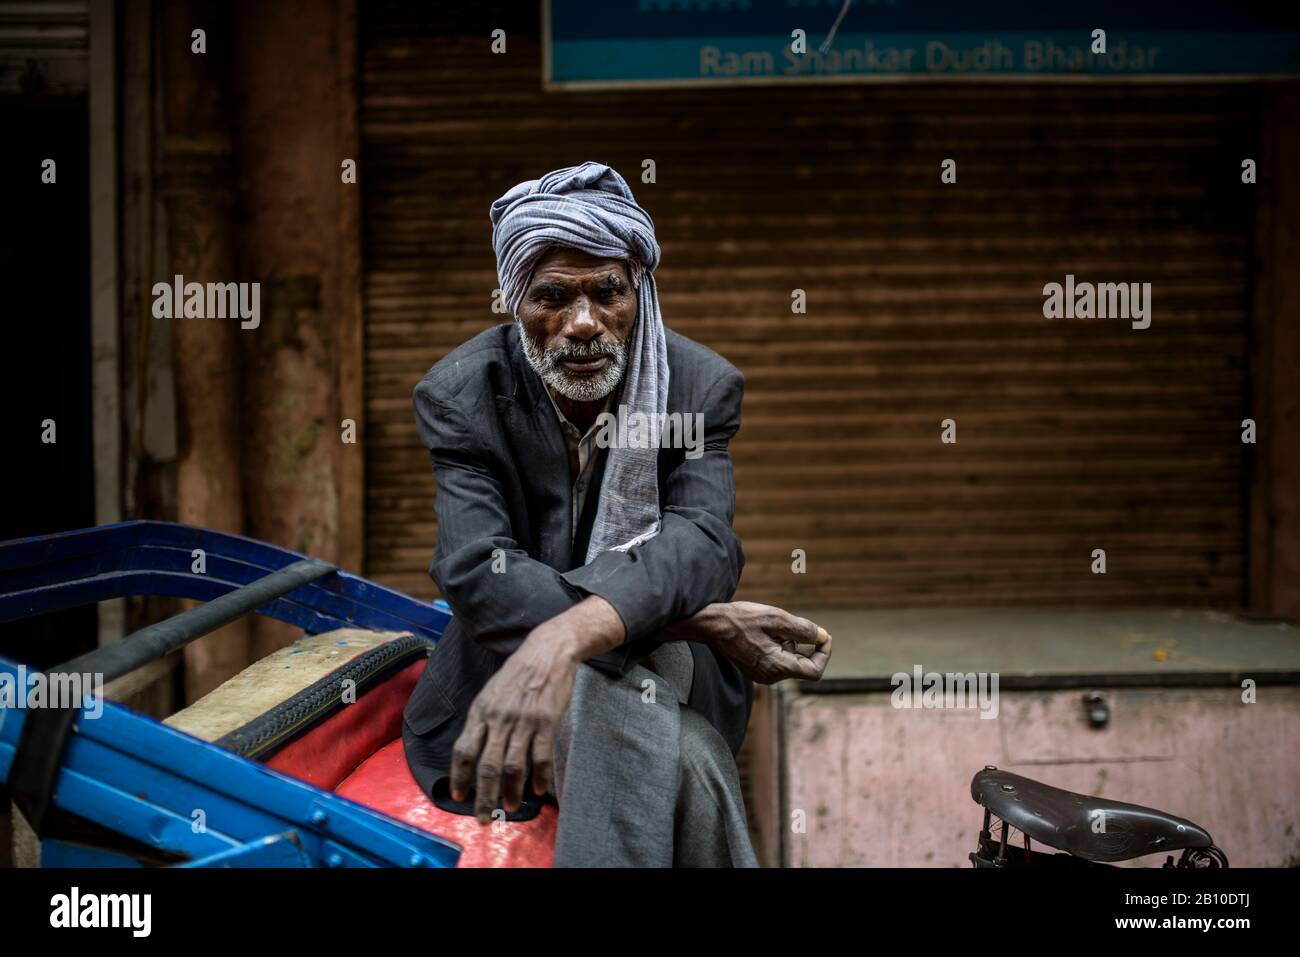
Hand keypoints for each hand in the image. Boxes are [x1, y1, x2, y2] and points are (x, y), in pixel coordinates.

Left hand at [450, 626, 577, 823]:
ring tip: (509, 808)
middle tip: (482, 818)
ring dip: (511, 792)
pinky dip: (540, 777)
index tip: (458, 797)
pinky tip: (539, 790)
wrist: (546, 652)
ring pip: (513, 766)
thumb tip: (472, 753)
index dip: (459, 777)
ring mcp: (523, 721)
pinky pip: (541, 756)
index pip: (463, 750)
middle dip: (483, 796)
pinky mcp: (546, 721)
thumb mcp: (490, 694)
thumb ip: (482, 722)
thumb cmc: (516, 675)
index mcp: (480, 712)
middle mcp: (499, 719)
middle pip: (487, 766)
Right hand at [694, 601, 830, 683]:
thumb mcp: (776, 618)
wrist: (711, 624)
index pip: (814, 671)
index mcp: (777, 667)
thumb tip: (823, 636)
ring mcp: (762, 675)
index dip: (824, 653)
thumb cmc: (742, 619)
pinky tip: (766, 631)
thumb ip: (803, 629)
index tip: (823, 635)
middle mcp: (771, 677)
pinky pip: (779, 660)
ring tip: (773, 625)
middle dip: (805, 644)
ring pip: (791, 661)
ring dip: (791, 642)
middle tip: (795, 622)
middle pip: (803, 665)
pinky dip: (781, 645)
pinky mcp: (756, 670)